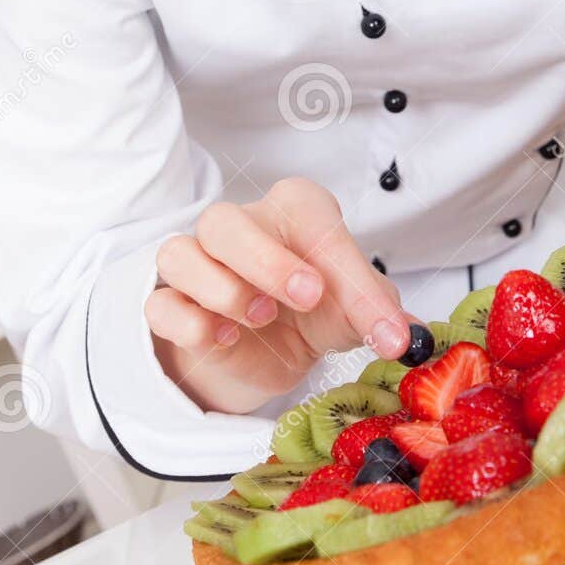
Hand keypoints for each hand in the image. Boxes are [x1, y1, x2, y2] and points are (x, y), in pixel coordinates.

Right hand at [145, 177, 412, 412]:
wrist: (274, 353)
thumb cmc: (316, 311)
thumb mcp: (354, 310)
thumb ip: (378, 313)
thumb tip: (404, 339)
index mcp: (293, 211)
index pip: (305, 211)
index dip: (333, 256)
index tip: (349, 301)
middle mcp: (240, 226)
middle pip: (224, 221)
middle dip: (264, 261)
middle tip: (306, 298)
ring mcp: (196, 263)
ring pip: (179, 254)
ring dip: (220, 290)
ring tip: (259, 319)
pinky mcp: (170, 304)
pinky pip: (160, 303)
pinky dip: (189, 322)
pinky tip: (223, 339)